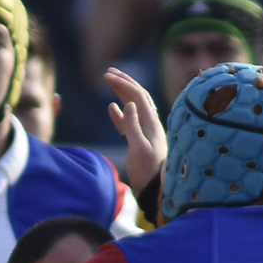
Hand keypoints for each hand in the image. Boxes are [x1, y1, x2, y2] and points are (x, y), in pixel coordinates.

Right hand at [103, 67, 166, 197]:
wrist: (155, 190)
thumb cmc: (147, 172)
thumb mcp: (139, 149)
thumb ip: (132, 126)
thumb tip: (127, 103)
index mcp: (150, 122)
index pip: (136, 96)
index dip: (122, 83)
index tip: (107, 75)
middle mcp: (150, 123)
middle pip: (137, 96)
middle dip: (124, 82)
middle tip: (109, 72)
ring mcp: (145, 132)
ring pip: (133, 106)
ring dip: (122, 93)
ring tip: (110, 82)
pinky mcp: (139, 141)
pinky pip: (129, 121)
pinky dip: (120, 112)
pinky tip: (112, 108)